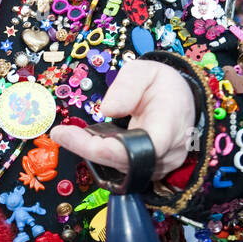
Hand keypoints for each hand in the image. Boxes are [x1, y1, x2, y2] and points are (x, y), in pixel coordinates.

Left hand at [50, 61, 195, 179]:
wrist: (182, 101)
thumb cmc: (162, 85)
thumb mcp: (145, 71)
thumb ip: (127, 85)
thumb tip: (107, 110)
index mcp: (170, 123)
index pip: (141, 147)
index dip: (105, 148)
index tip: (72, 134)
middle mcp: (169, 151)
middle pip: (124, 161)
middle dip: (88, 149)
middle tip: (60, 133)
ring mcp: (161, 164)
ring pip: (121, 168)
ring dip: (91, 153)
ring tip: (68, 134)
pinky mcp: (151, 170)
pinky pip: (122, 168)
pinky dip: (101, 156)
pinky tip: (84, 141)